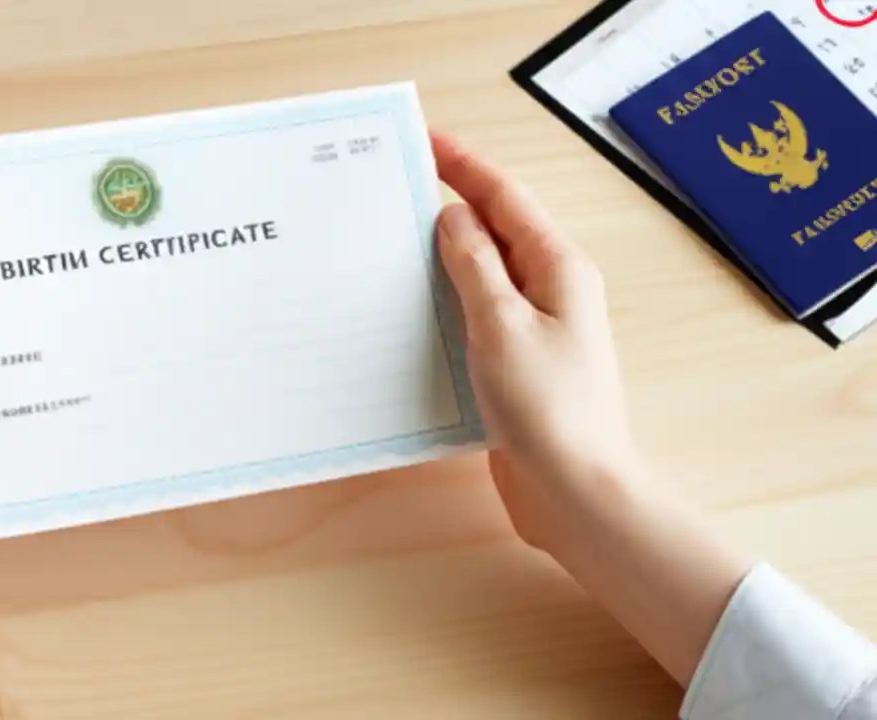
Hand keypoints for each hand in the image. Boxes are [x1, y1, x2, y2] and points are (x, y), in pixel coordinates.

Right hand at [430, 132, 749, 685]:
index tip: (424, 138)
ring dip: (444, 251)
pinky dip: (446, 298)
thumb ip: (475, 266)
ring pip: (484, 272)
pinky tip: (412, 304)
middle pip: (496, 228)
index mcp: (557, 268)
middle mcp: (551, 290)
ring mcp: (536, 328)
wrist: (576, 491)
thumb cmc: (547, 409)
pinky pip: (477, 313)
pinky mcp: (518, 363)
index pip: (504, 198)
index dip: (464, 164)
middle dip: (450, 200)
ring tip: (394, 235)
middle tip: (398, 182)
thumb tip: (453, 218)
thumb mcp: (502, 326)